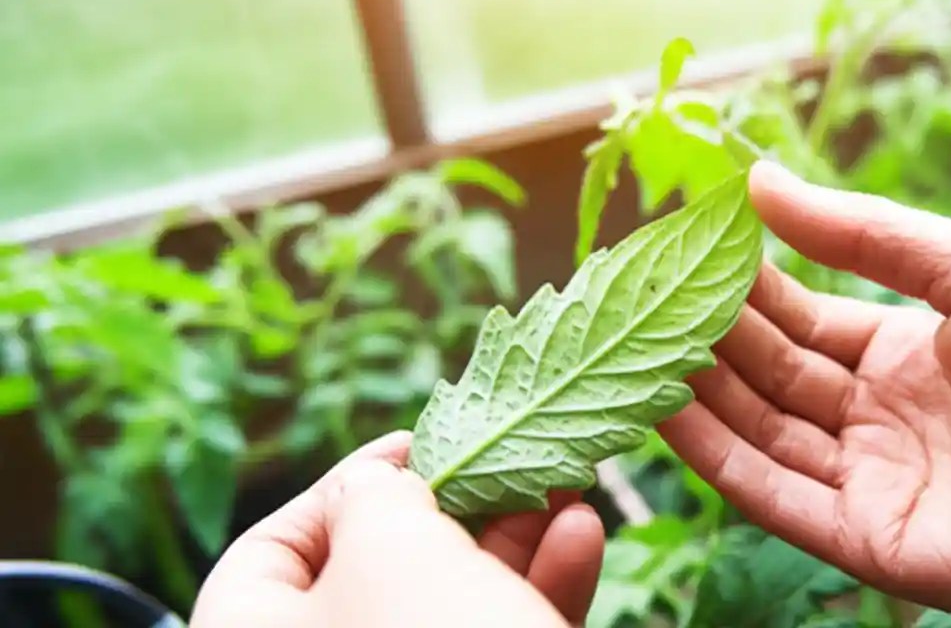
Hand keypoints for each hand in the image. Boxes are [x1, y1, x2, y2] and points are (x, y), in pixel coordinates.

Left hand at [190, 431, 603, 627]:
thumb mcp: (388, 547)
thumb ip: (371, 495)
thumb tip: (381, 483)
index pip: (272, 549)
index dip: (343, 484)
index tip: (420, 444)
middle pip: (378, 569)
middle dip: (455, 504)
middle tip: (510, 458)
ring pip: (452, 602)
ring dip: (515, 537)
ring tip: (567, 486)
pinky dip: (539, 586)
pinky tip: (582, 537)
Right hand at [661, 162, 950, 626]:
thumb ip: (866, 234)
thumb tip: (762, 180)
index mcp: (910, 352)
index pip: (800, 315)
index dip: (742, 281)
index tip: (679, 241)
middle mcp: (881, 418)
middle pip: (770, 372)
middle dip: (706, 331)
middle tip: (637, 288)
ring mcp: (873, 481)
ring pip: (759, 432)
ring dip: (696, 387)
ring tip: (631, 338)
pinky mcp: (870, 542)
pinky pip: (774, 495)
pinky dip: (716, 454)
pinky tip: (665, 406)